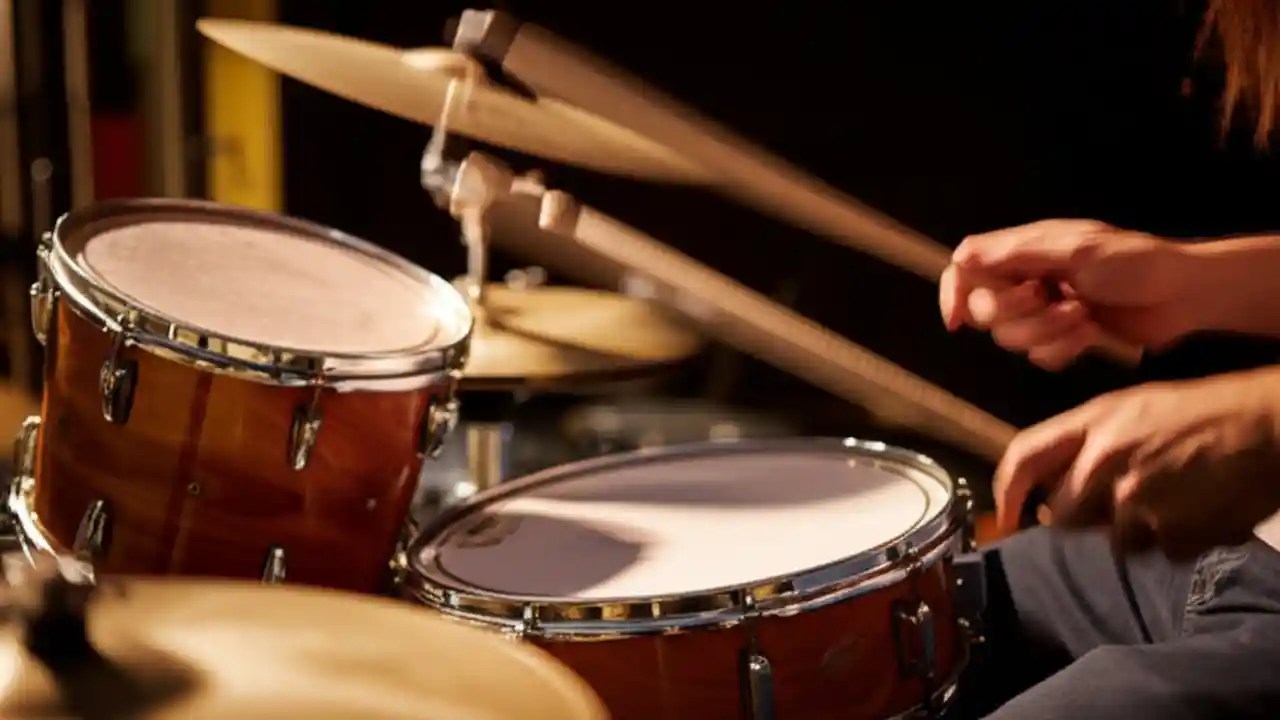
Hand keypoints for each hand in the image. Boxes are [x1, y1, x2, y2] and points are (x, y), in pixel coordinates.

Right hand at [939, 220, 1195, 369]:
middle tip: (1049, 298)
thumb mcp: (1074, 249)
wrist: (1182, 295)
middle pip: (985, 312)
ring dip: (1046, 332)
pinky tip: (1090, 334)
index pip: (966, 269)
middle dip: (1017, 313)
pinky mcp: (1063, 338)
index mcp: (1023, 251)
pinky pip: (1039, 357)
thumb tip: (961, 259)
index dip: (953, 293)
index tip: (957, 321)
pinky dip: (1063, 349)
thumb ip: (1014, 253)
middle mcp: (1026, 280)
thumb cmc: (1134, 262)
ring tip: (1083, 316)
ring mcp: (1044, 311)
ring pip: (1012, 339)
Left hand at [995, 369, 1279, 559]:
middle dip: (1088, 518)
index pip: (1023, 457)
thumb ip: (1089, 443)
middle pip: (1064, 515)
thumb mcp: (1134, 408)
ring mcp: (1136, 498)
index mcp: (1093, 422)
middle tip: (1127, 500)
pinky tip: (1200, 509)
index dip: (1005, 493)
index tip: (1004, 518)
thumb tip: (1055, 493)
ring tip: (1175, 497)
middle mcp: (1104, 460)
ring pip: (1113, 540)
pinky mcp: (1170, 531)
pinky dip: (1177, 540)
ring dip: (1138, 532)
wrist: (1271, 425)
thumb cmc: (1206, 412)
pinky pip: (1159, 552)